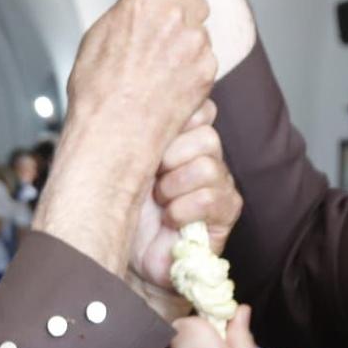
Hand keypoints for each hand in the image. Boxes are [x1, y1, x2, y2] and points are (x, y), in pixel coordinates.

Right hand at [62, 0, 215, 166]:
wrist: (114, 133)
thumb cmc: (98, 91)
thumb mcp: (99, 34)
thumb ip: (129, 7)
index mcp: (147, 1)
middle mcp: (176, 18)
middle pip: (197, 0)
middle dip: (183, 14)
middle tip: (161, 36)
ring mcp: (195, 45)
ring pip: (202, 31)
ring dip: (187, 44)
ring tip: (159, 67)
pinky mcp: (207, 71)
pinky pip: (206, 59)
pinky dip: (193, 69)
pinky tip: (169, 83)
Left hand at [131, 101, 240, 290]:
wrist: (122, 249)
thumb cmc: (121, 204)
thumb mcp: (122, 159)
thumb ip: (138, 128)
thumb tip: (141, 98)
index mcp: (184, 135)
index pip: (201, 108)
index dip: (177, 122)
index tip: (151, 144)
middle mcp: (206, 155)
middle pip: (205, 136)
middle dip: (168, 159)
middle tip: (150, 179)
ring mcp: (220, 182)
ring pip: (207, 167)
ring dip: (172, 188)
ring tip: (158, 202)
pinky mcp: (226, 210)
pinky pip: (209, 197)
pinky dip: (182, 210)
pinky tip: (169, 219)